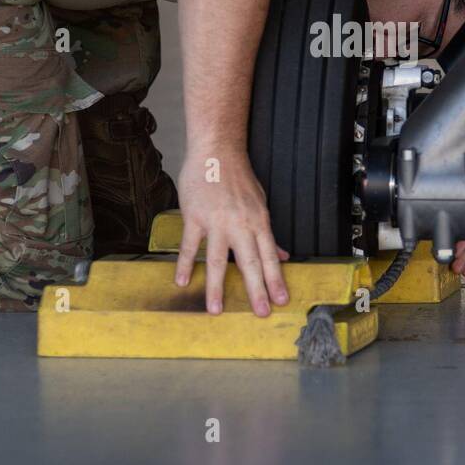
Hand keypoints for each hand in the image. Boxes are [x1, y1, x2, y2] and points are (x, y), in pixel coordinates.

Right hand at [175, 148, 288, 316]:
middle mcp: (239, 225)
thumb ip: (268, 232)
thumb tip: (282, 255)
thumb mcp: (261, 203)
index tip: (281, 300)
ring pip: (216, 260)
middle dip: (256, 290)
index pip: (270, 256)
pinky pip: (189, 245)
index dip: (276, 280)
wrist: (217, 151)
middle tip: (260, 313)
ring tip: (215, 310)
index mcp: (259, 222)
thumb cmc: (239, 177)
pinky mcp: (195, 217)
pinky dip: (184, 264)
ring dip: (216, 287)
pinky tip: (182, 281)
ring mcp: (216, 222)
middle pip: (249, 263)